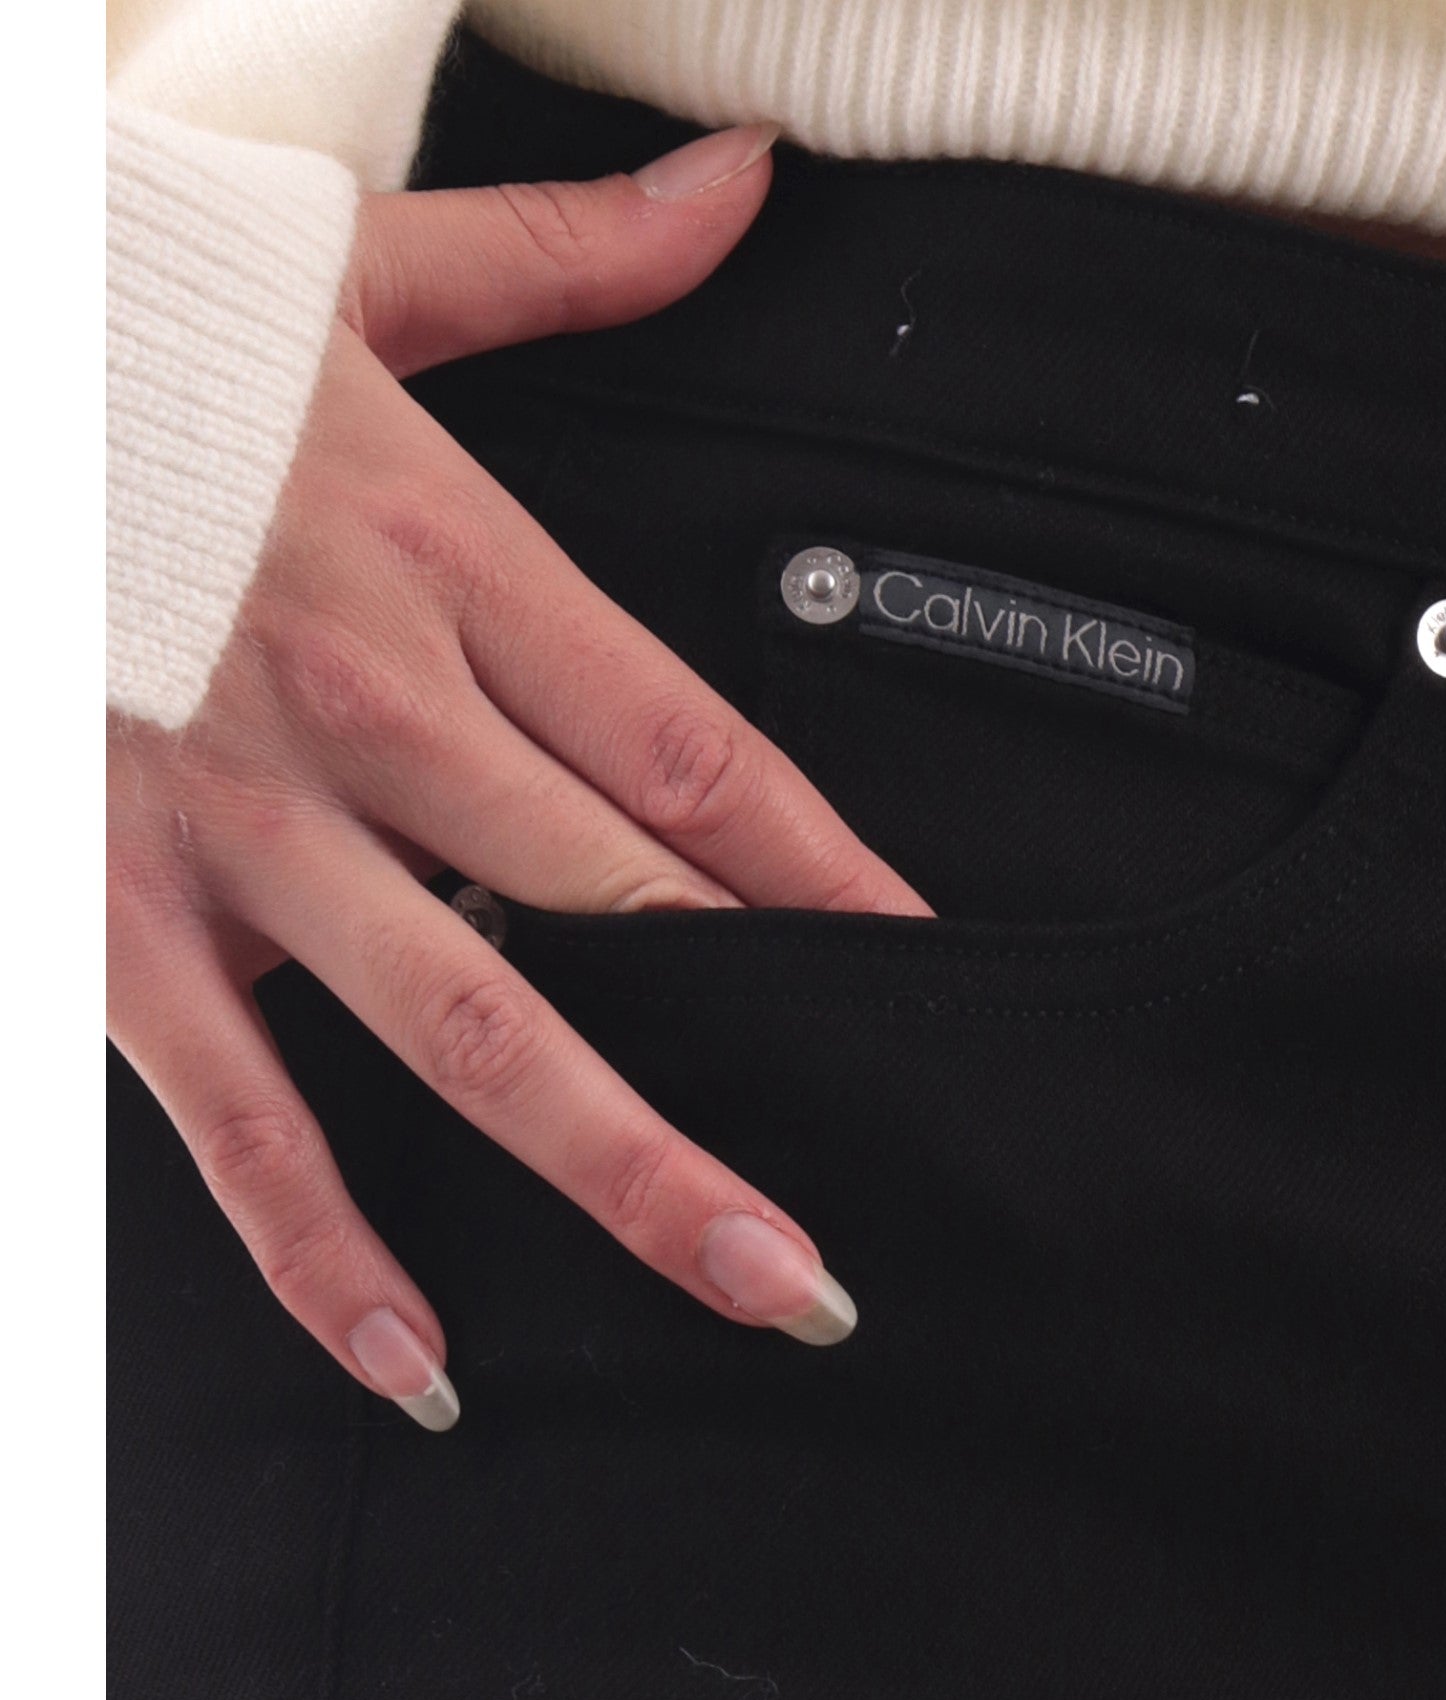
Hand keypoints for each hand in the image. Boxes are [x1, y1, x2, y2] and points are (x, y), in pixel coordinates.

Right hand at [108, 124, 929, 1428]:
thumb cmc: (115, 317)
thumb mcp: (347, 264)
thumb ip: (567, 258)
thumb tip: (738, 185)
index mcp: (442, 548)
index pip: (690, 744)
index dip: (823, 872)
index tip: (922, 969)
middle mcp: (364, 700)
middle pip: (619, 907)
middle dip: (761, 1060)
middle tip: (865, 1203)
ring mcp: (236, 820)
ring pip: (469, 1026)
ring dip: (620, 1167)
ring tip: (747, 1282)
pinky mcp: (105, 906)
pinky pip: (234, 1108)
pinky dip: (319, 1243)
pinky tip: (415, 1351)